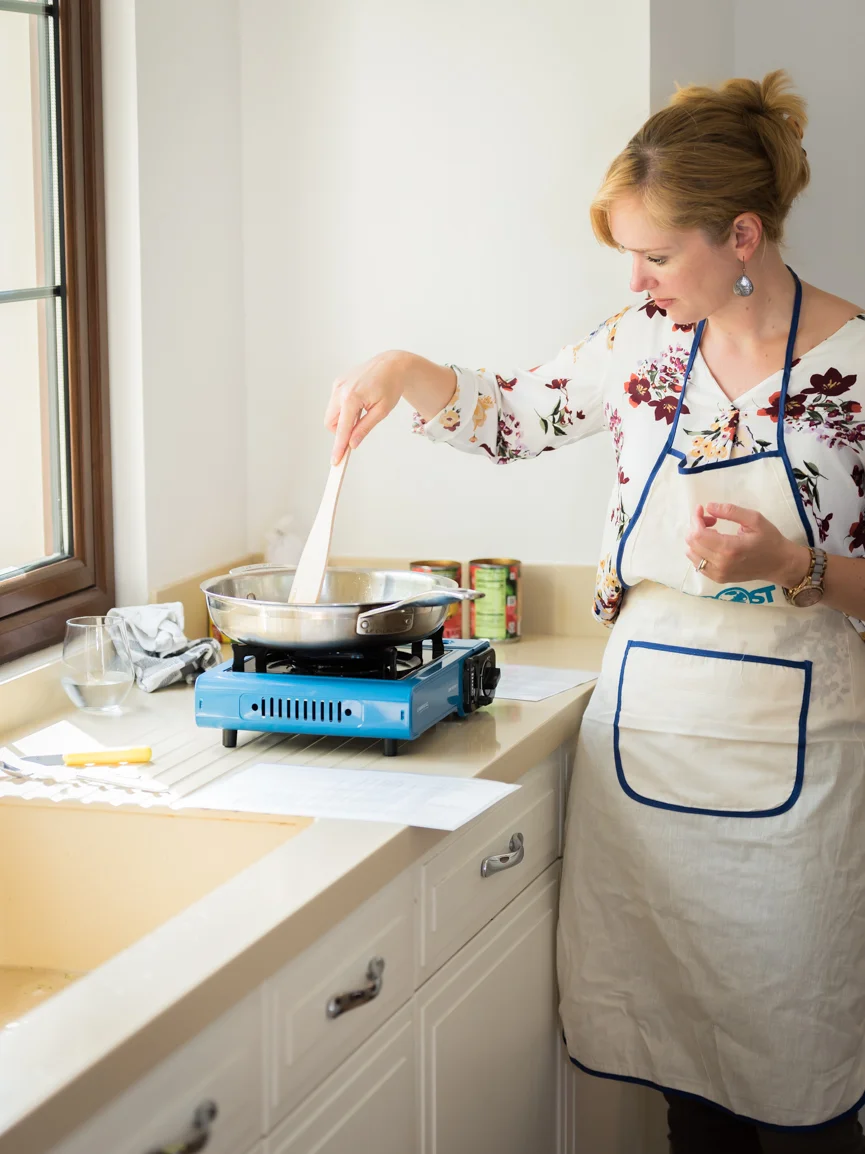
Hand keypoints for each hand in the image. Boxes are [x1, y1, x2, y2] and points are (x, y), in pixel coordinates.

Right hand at [324, 350, 408, 463]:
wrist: (391, 364)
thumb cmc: (390, 386)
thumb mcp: (382, 411)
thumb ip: (365, 428)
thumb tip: (352, 444)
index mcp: (352, 398)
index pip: (342, 429)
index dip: (338, 447)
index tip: (335, 461)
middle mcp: (340, 390)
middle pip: (330, 422)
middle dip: (340, 431)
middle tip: (357, 430)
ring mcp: (337, 385)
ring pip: (330, 413)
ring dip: (342, 420)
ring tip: (362, 412)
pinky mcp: (337, 382)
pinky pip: (334, 403)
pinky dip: (343, 409)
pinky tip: (359, 402)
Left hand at [684, 502, 810, 587]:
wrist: (780, 564)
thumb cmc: (770, 540)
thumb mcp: (755, 519)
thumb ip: (730, 511)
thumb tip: (708, 506)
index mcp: (730, 548)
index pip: (698, 534)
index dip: (695, 519)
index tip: (701, 509)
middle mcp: (720, 564)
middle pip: (692, 543)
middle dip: (696, 526)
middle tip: (712, 519)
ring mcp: (718, 574)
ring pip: (692, 554)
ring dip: (696, 539)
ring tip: (713, 531)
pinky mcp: (718, 579)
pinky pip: (698, 564)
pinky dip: (699, 551)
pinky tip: (713, 544)